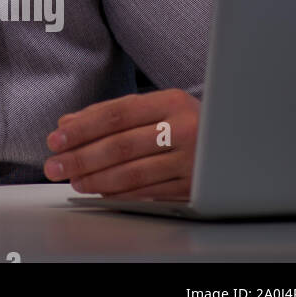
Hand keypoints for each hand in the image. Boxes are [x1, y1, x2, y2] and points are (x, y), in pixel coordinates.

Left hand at [43, 88, 199, 198]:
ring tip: (74, 180)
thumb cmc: (188, 121)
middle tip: (55, 164)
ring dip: (97, 179)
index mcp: (170, 102)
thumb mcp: (156, 106)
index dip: (82, 127)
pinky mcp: (195, 187)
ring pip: (134, 173)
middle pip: (121, 145)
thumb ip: (112, 113)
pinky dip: (121, 194)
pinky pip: (150, 193)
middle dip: (81, 157)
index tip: (56, 138)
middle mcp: (183, 129)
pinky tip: (101, 193)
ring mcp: (192, 160)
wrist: (239, 140)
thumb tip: (67, 124)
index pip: (116, 115)